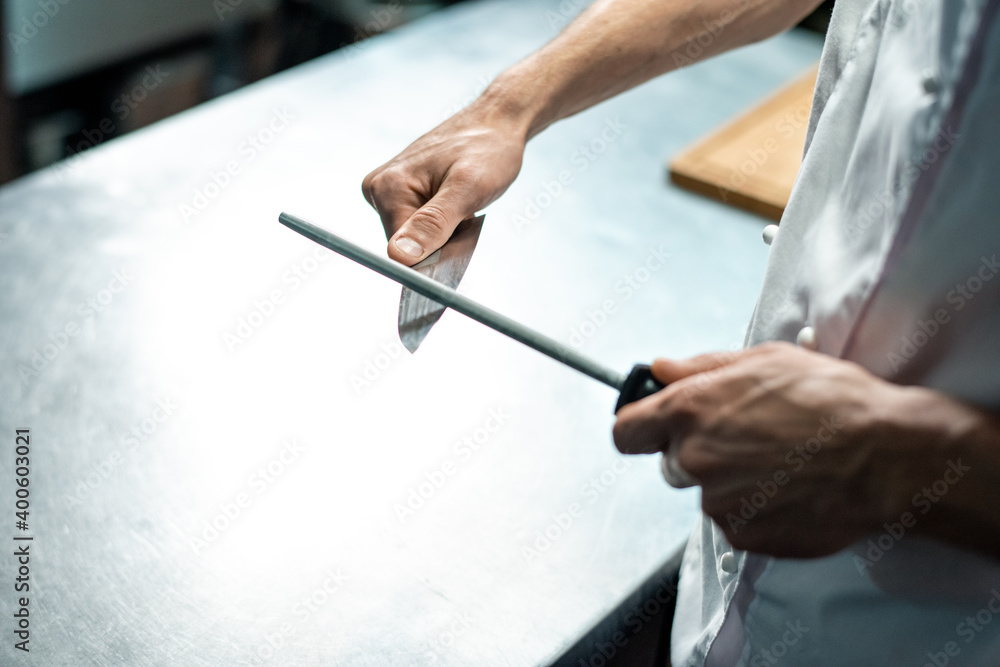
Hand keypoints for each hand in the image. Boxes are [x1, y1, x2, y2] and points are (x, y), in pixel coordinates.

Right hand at [362, 90, 527, 264]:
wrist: (495, 125)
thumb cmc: (487, 149)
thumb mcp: (467, 189)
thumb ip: (433, 223)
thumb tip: (400, 256)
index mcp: (387, 188)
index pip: (401, 252)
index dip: (435, 254)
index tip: (462, 233)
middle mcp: (379, 189)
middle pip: (408, 247)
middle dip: (443, 242)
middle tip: (468, 214)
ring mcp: (389, 191)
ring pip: (417, 240)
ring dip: (446, 235)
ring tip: (464, 206)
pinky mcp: (401, 194)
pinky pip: (421, 227)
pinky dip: (445, 226)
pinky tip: (458, 206)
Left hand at [613, 342, 907, 557]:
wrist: (886, 456)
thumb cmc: (833, 401)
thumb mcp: (765, 360)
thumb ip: (701, 368)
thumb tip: (661, 369)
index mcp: (692, 409)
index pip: (626, 431)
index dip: (639, 428)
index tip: (651, 429)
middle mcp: (695, 457)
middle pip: (669, 464)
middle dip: (697, 453)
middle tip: (746, 441)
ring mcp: (718, 501)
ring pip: (706, 494)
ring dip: (730, 483)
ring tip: (779, 464)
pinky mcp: (743, 534)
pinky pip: (735, 522)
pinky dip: (756, 510)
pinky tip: (790, 489)